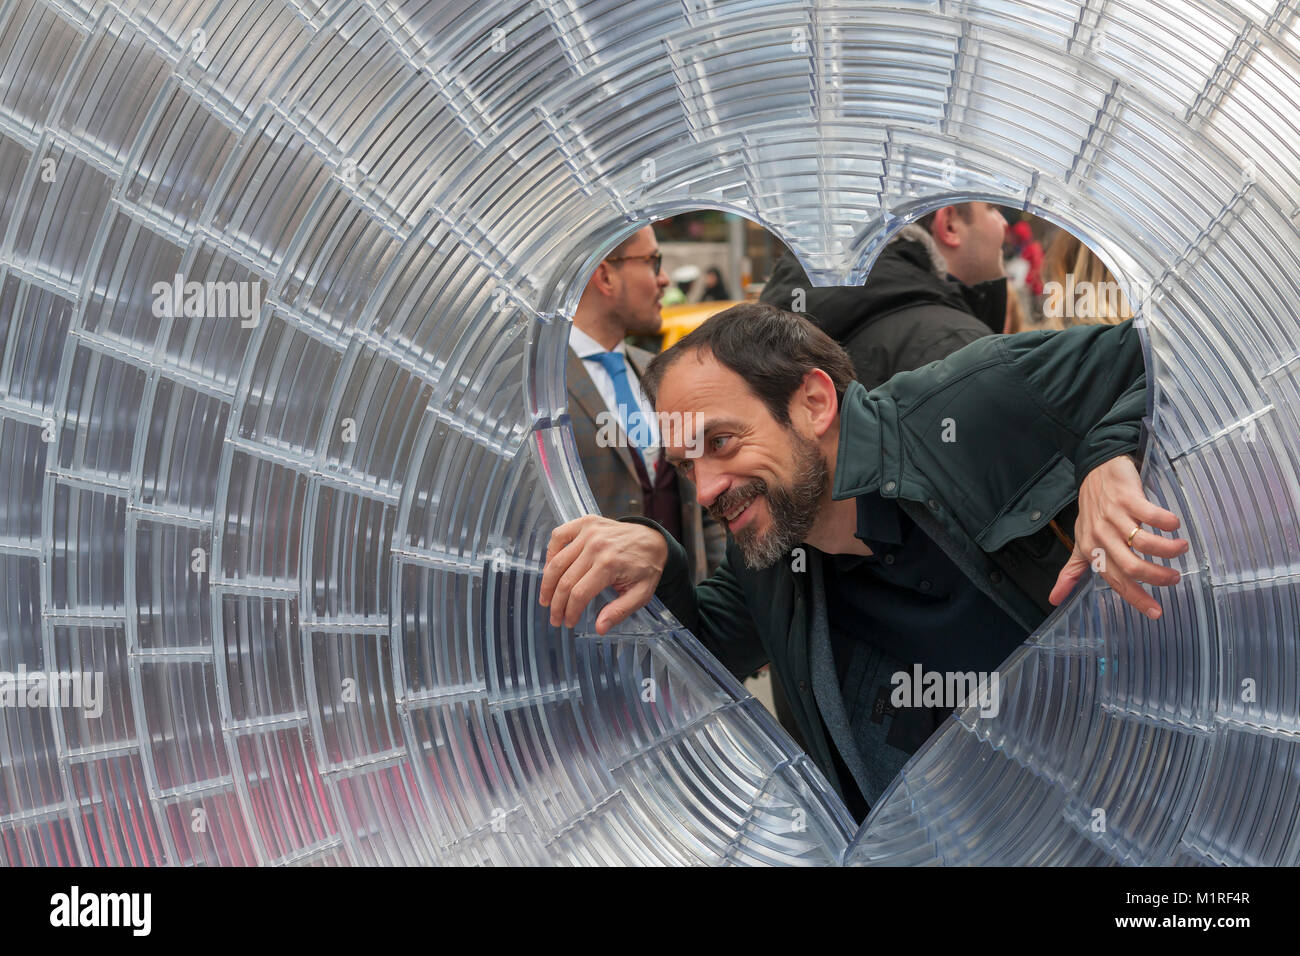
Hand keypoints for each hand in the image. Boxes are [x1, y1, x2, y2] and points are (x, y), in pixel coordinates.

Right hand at [538, 515, 668, 633]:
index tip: (568, 622)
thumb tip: (599, 628)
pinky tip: (550, 569)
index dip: (569, 612)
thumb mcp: (641, 594)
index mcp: (610, 565)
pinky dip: (550, 552)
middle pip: (565, 581)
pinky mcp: (585, 522)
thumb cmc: (646, 567)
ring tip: (546, 599)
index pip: (579, 594)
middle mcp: (596, 546)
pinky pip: (559, 535)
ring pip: (557, 561)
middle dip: (556, 604)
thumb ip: (619, 611)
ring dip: (547, 583)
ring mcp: (589, 532)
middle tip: (554, 617)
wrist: (653, 540)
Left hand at [1048, 455, 1189, 618]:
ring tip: (1181, 549)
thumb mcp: (1080, 542)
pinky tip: (1174, 525)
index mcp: (1092, 550)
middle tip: (1174, 578)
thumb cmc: (1092, 511)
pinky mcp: (1127, 498)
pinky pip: (1150, 514)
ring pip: (1143, 542)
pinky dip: (1166, 522)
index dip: (1136, 598)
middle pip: (1130, 565)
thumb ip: (1072, 571)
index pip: (1115, 580)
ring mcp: (1114, 516)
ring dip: (1167, 550)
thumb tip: (1054, 600)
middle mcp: (1102, 535)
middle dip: (1155, 576)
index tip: (1156, 612)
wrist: (1095, 471)